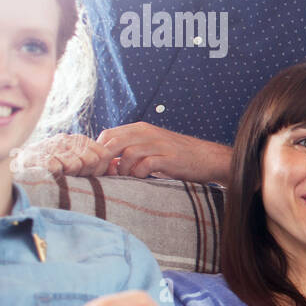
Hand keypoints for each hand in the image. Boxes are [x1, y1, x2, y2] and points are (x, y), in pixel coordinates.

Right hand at [17, 133, 116, 176]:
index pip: (104, 154)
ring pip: (75, 164)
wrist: (21, 166)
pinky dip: (56, 174)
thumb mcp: (77, 161)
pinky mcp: (38, 156)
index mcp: (79, 140)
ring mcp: (52, 146)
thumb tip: (115, 167)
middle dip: (87, 172)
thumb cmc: (54, 167)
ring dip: (71, 175)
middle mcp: (67, 140)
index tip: (90, 175)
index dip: (100, 169)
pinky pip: (56, 167)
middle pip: (92, 160)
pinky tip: (51, 174)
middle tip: (74, 176)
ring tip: (62, 175)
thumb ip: (97, 163)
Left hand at [96, 122, 231, 182]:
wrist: (207, 157)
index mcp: (140, 128)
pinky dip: (139, 173)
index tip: (101, 166)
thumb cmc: (176, 155)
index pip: (107, 134)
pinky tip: (143, 177)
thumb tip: (108, 163)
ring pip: (127, 154)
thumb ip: (130, 150)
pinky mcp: (169, 158)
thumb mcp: (151, 146)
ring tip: (129, 176)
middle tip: (109, 174)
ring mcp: (159, 144)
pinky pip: (145, 164)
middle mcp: (147, 133)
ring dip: (123, 169)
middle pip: (113, 142)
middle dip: (106, 162)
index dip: (99, 151)